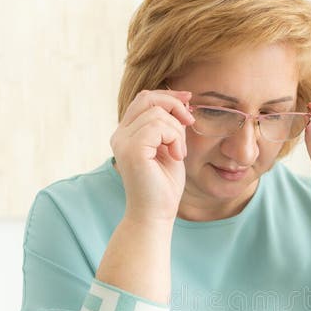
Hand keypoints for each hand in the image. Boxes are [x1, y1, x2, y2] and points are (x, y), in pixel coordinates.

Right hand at [110, 88, 195, 222]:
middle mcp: (119, 135)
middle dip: (174, 105)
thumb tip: (182, 100)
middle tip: (190, 121)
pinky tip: (176, 156)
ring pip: (157, 114)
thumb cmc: (164, 186)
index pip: (144, 100)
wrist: (156, 214)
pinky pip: (158, 127)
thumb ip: (170, 126)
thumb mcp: (170, 147)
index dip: (168, 95)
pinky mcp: (131, 150)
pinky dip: (174, 139)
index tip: (188, 100)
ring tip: (179, 152)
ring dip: (177, 131)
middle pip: (147, 99)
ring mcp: (123, 142)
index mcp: (126, 133)